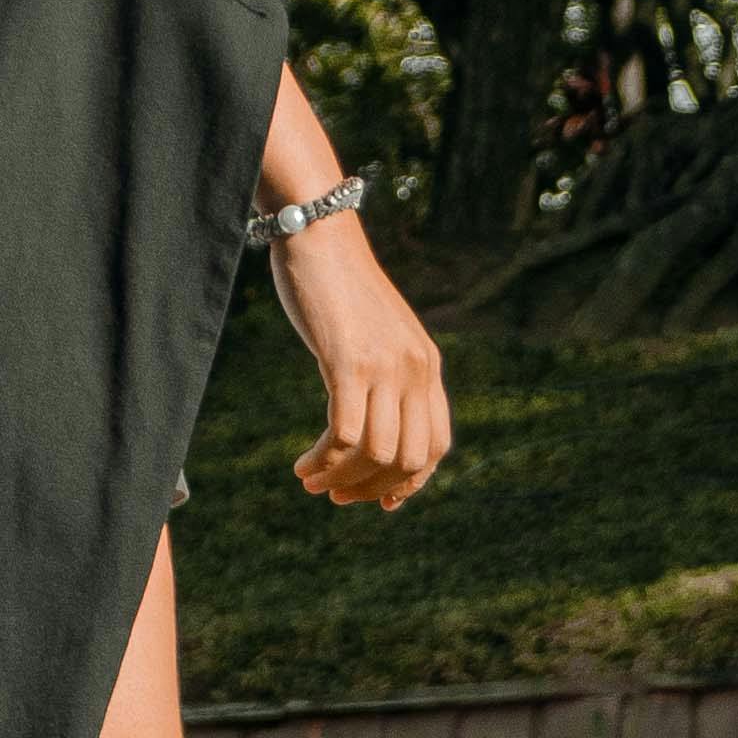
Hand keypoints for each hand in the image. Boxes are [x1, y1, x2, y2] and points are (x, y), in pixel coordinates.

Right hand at [276, 212, 450, 510]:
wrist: (319, 237)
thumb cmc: (339, 285)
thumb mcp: (377, 333)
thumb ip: (386, 372)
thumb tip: (373, 421)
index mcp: (426, 364)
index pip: (436, 444)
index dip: (411, 482)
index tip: (379, 500)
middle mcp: (415, 369)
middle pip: (410, 458)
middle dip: (373, 489)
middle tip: (336, 495)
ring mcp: (385, 367)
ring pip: (377, 454)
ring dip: (341, 479)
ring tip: (311, 481)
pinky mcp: (349, 363)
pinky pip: (344, 434)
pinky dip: (323, 461)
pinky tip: (302, 465)